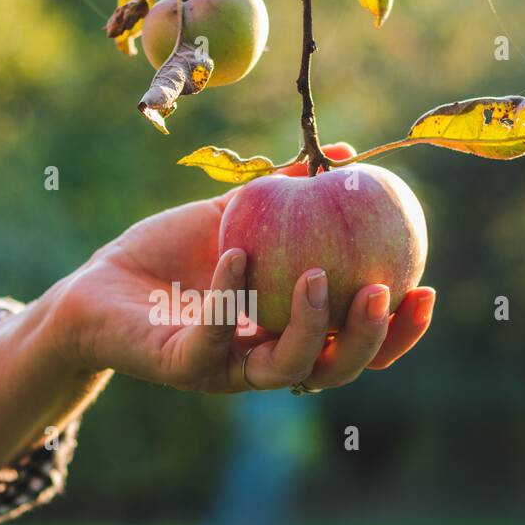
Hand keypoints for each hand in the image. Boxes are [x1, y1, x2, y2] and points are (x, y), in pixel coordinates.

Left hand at [52, 143, 436, 392]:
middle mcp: (264, 360)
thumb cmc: (170, 255)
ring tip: (316, 277)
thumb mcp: (236, 217)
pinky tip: (238, 255)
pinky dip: (229, 300)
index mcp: (289, 333)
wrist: (98, 284)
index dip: (398, 331)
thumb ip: (287, 193)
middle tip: (383, 292)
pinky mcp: (180, 367)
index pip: (356, 344)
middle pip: (334, 370)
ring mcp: (224, 370)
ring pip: (285, 371)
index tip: (426, 288)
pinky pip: (214, 341)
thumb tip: (343, 153)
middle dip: (367, 340)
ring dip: (309, 328)